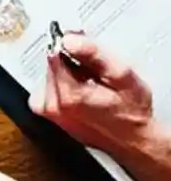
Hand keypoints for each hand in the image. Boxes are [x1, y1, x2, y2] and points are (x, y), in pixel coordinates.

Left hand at [31, 35, 170, 180]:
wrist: (133, 141)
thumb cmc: (131, 112)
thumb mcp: (122, 76)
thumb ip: (94, 54)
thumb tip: (69, 39)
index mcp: (69, 95)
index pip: (54, 53)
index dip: (70, 45)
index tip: (83, 46)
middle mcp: (52, 106)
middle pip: (50, 65)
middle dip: (69, 61)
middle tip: (92, 70)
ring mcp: (50, 114)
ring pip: (49, 76)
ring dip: (66, 74)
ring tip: (89, 83)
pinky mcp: (50, 116)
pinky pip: (47, 90)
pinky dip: (61, 86)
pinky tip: (80, 92)